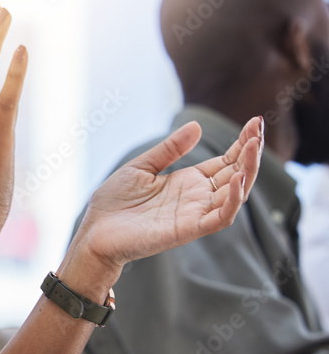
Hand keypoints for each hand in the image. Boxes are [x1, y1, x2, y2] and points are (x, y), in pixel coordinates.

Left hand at [73, 117, 262, 270]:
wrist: (93, 232)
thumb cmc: (114, 203)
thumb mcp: (141, 167)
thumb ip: (169, 149)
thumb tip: (195, 126)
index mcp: (188, 182)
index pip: (225, 162)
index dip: (242, 144)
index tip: (255, 122)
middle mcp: (197, 198)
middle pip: (236, 174)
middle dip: (250, 152)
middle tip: (260, 128)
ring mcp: (194, 214)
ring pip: (234, 195)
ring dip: (247, 171)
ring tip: (252, 147)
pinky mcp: (187, 230)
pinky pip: (219, 218)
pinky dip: (231, 201)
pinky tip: (236, 179)